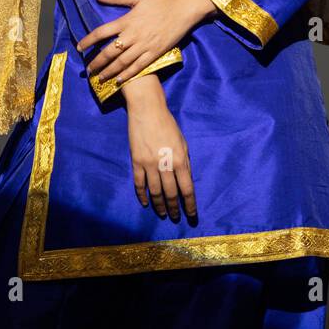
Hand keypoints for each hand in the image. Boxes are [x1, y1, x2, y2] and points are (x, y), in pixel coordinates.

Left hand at [76, 0, 215, 83]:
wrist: (183, 9)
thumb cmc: (160, 1)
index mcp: (127, 20)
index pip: (102, 32)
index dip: (88, 41)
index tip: (79, 48)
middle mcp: (133, 35)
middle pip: (110, 52)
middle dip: (97, 62)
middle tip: (88, 70)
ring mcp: (144, 45)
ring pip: (122, 62)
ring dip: (109, 71)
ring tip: (100, 78)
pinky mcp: (155, 53)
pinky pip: (138, 66)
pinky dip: (127, 74)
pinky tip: (119, 80)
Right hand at [122, 75, 195, 219]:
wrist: (147, 110)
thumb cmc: (168, 125)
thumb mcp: (183, 143)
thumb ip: (184, 162)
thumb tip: (184, 181)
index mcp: (180, 159)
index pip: (187, 189)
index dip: (190, 205)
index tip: (192, 216)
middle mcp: (165, 164)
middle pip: (170, 194)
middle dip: (174, 209)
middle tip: (176, 218)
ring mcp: (149, 164)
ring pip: (155, 192)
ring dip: (159, 206)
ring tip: (162, 214)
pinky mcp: (136, 161)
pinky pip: (139, 183)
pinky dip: (142, 196)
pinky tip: (145, 203)